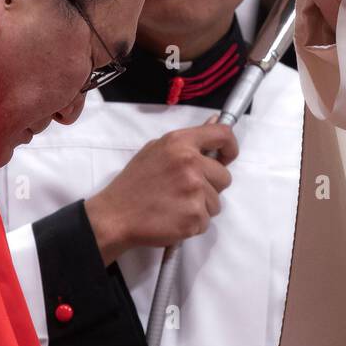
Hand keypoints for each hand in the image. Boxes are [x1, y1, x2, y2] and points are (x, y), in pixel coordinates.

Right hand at [83, 117, 237, 263]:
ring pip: (216, 202)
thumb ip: (187, 140)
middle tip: (186, 190)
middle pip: (225, 177)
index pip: (222, 135)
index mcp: (180, 143)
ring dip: (201, 207)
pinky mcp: (194, 217)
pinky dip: (193, 223)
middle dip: (211, 186)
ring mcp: (194, 191)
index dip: (230, 147)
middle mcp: (191, 164)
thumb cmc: (134, 183)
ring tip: (176, 205)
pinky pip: (206, 221)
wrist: (115, 215)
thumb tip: (214, 122)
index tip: (226, 158)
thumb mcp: (156, 150)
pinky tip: (173, 219)